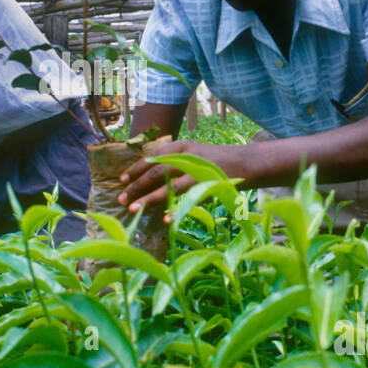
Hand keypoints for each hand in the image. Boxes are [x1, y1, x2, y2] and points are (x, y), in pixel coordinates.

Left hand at [116, 141, 252, 220]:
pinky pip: (189, 200)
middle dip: (137, 186)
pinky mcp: (210, 187)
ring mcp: (199, 172)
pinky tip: (165, 220)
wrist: (245, 162)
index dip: (135, 169)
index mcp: (181, 147)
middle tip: (121, 199)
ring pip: (170, 186)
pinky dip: (176, 210)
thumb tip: (145, 175)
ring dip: (150, 199)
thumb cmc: (212, 160)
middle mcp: (188, 157)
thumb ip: (171, 160)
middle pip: (157, 172)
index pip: (152, 157)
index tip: (121, 180)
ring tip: (134, 209)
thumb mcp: (190, 152)